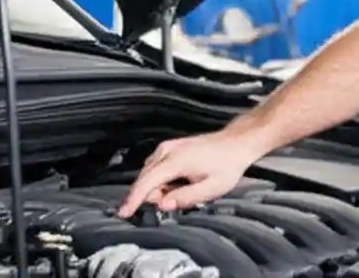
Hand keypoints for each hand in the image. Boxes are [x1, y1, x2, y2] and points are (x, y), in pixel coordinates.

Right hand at [116, 129, 263, 217]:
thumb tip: (163, 204)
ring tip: (185, 188)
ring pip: (149, 174)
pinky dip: (162, 180)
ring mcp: (166, 147)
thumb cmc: (226, 165)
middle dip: (154, 196)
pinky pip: (155, 168)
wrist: (235, 144)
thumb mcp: (211, 188)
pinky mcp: (169, 148)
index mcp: (175, 160)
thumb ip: (185, 197)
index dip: (134, 200)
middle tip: (178, 199)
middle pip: (145, 180)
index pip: (146, 182)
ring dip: (159, 188)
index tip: (123, 213)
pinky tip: (180, 182)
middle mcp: (166, 151)